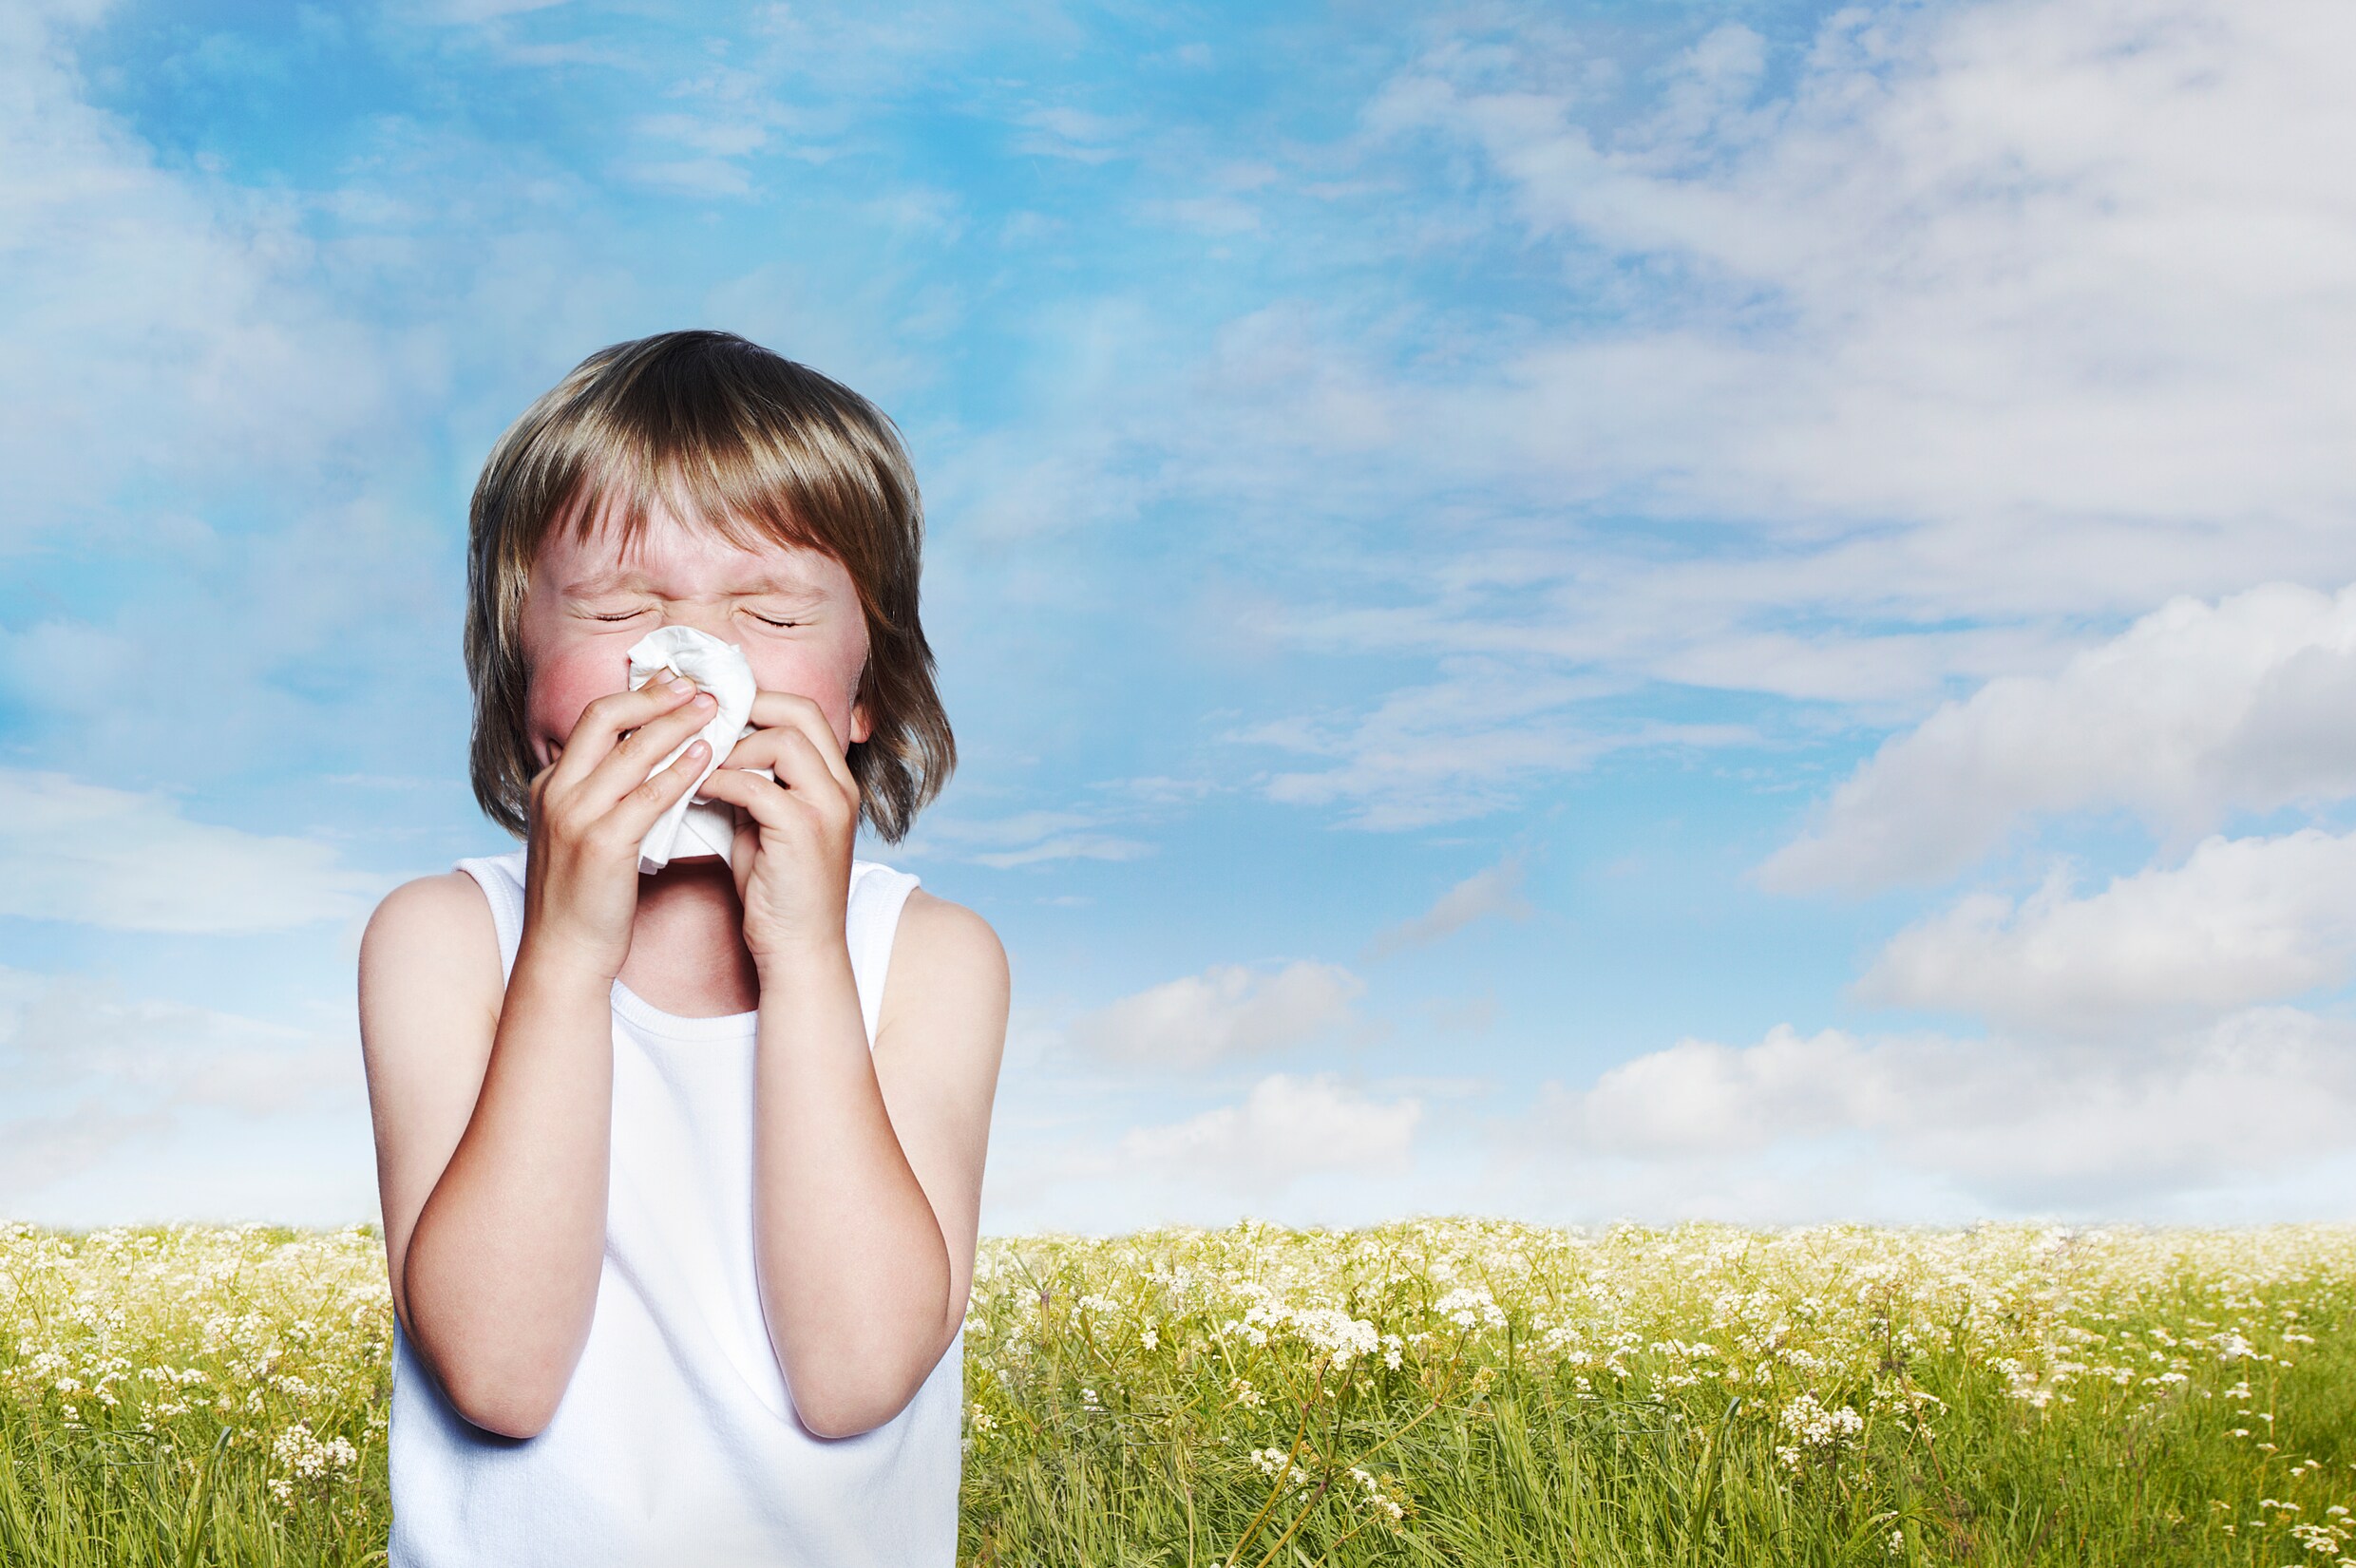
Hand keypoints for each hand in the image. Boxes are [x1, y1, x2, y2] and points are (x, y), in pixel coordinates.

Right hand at [520, 676, 717, 979]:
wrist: (563, 952)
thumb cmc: (583, 896)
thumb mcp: (581, 832)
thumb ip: (604, 793)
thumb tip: (645, 758)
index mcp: (551, 784)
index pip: (594, 720)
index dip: (636, 696)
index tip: (673, 683)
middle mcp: (556, 792)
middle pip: (604, 718)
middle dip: (654, 696)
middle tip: (696, 685)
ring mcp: (574, 816)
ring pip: (630, 752)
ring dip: (675, 725)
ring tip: (712, 710)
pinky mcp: (600, 845)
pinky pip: (647, 797)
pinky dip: (679, 772)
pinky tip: (706, 759)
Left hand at [693, 691, 860, 967]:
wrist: (799, 948)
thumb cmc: (777, 891)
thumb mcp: (765, 824)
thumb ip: (752, 783)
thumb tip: (712, 748)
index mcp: (834, 781)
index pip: (804, 712)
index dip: (758, 700)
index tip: (714, 707)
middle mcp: (840, 786)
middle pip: (799, 712)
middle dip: (746, 707)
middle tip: (702, 721)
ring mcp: (827, 806)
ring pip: (781, 740)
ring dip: (731, 746)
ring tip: (699, 763)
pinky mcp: (804, 830)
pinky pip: (756, 784)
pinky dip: (720, 782)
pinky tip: (697, 791)